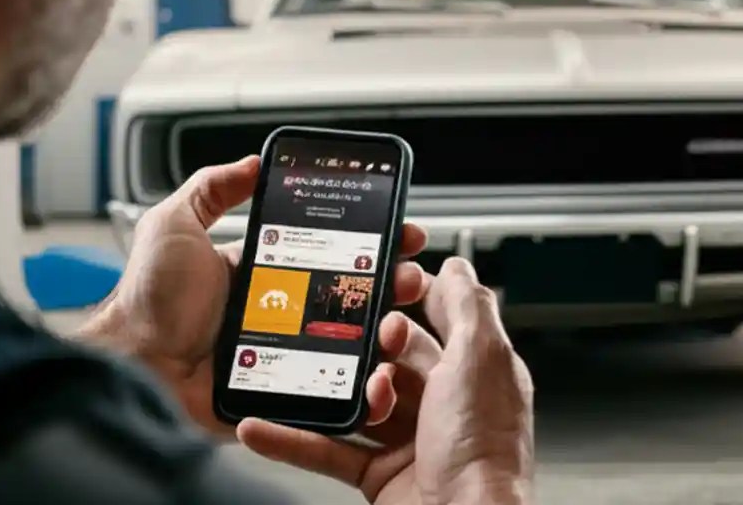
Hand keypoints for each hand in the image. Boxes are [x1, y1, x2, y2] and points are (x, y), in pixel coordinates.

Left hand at [77, 156, 429, 433]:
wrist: (131, 365)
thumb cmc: (146, 301)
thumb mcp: (174, 226)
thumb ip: (210, 188)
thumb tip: (252, 162)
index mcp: (267, 276)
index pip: (334, 255)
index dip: (372, 244)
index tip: (403, 232)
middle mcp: (283, 315)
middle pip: (356, 299)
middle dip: (394, 284)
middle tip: (410, 276)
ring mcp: (288, 357)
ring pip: (356, 348)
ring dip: (389, 334)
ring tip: (397, 323)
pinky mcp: (285, 395)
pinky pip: (334, 398)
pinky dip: (365, 393)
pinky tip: (380, 377)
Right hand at [237, 258, 534, 504]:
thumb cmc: (482, 450)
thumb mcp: (480, 357)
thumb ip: (468, 306)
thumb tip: (459, 266)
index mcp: (475, 370)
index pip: (442, 319)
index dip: (411, 298)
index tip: (377, 280)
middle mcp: (446, 403)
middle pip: (395, 358)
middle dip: (367, 348)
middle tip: (344, 337)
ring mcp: (412, 441)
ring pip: (360, 402)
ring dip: (331, 390)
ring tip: (309, 377)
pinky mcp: (380, 475)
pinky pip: (329, 451)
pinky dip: (292, 440)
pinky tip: (259, 425)